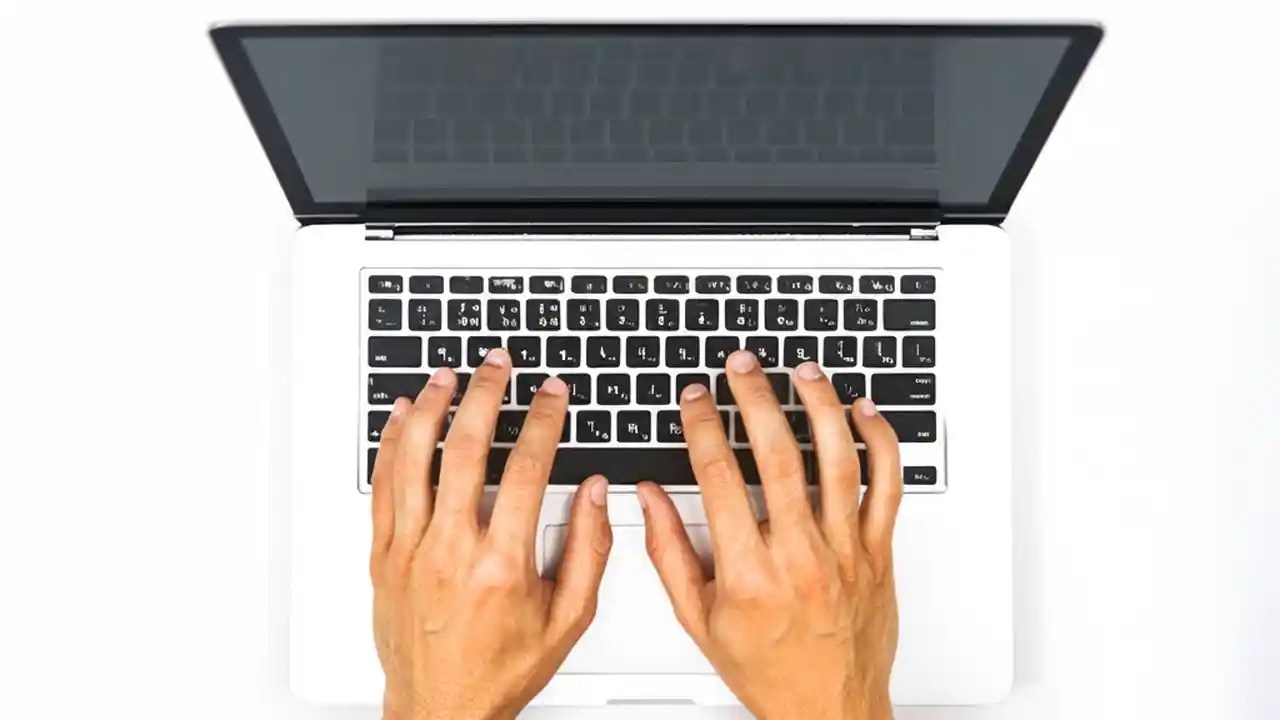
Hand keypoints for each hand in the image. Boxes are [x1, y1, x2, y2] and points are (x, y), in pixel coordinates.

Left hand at [368, 349, 611, 719]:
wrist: (440, 712)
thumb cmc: (500, 670)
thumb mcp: (568, 619)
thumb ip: (588, 550)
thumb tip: (595, 493)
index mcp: (500, 566)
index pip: (525, 470)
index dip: (544, 422)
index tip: (553, 395)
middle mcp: (450, 552)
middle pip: (466, 450)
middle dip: (487, 396)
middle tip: (499, 366)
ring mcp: (410, 551)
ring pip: (414, 460)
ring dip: (433, 409)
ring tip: (449, 377)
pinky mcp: (383, 556)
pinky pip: (383, 486)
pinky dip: (392, 444)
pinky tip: (405, 417)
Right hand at [639, 350, 901, 719]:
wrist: (831, 710)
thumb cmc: (768, 670)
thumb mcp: (699, 619)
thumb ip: (669, 552)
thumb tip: (648, 498)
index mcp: (749, 573)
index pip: (719, 477)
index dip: (702, 426)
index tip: (695, 399)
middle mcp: (800, 556)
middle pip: (778, 456)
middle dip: (755, 399)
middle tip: (741, 366)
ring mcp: (845, 551)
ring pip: (838, 461)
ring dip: (819, 406)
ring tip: (802, 372)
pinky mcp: (878, 553)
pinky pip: (886, 487)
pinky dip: (879, 443)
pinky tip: (863, 414)